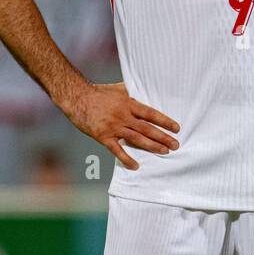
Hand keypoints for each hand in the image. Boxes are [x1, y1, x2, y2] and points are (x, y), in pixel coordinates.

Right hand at [62, 82, 178, 170]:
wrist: (77, 97)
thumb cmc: (99, 92)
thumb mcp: (119, 88)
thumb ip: (133, 91)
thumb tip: (147, 88)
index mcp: (129, 104)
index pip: (151, 114)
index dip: (165, 121)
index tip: (176, 128)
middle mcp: (123, 116)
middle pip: (147, 128)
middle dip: (163, 137)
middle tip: (176, 145)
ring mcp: (113, 127)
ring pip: (136, 139)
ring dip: (151, 146)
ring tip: (164, 152)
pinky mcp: (103, 136)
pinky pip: (116, 150)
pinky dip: (126, 158)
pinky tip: (136, 166)